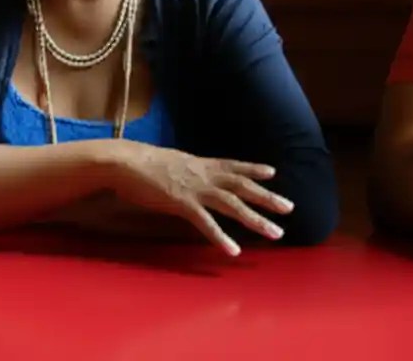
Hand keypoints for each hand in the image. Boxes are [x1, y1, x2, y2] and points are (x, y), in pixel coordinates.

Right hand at [103, 141, 293, 255]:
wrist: (124, 162)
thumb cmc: (138, 162)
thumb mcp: (167, 161)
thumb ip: (181, 169)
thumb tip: (183, 173)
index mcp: (198, 163)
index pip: (232, 165)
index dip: (253, 169)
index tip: (272, 172)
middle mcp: (202, 175)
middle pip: (241, 186)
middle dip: (267, 197)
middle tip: (289, 208)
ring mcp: (194, 189)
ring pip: (233, 205)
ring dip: (256, 219)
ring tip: (275, 233)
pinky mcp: (182, 204)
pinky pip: (206, 223)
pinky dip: (221, 237)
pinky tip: (233, 250)